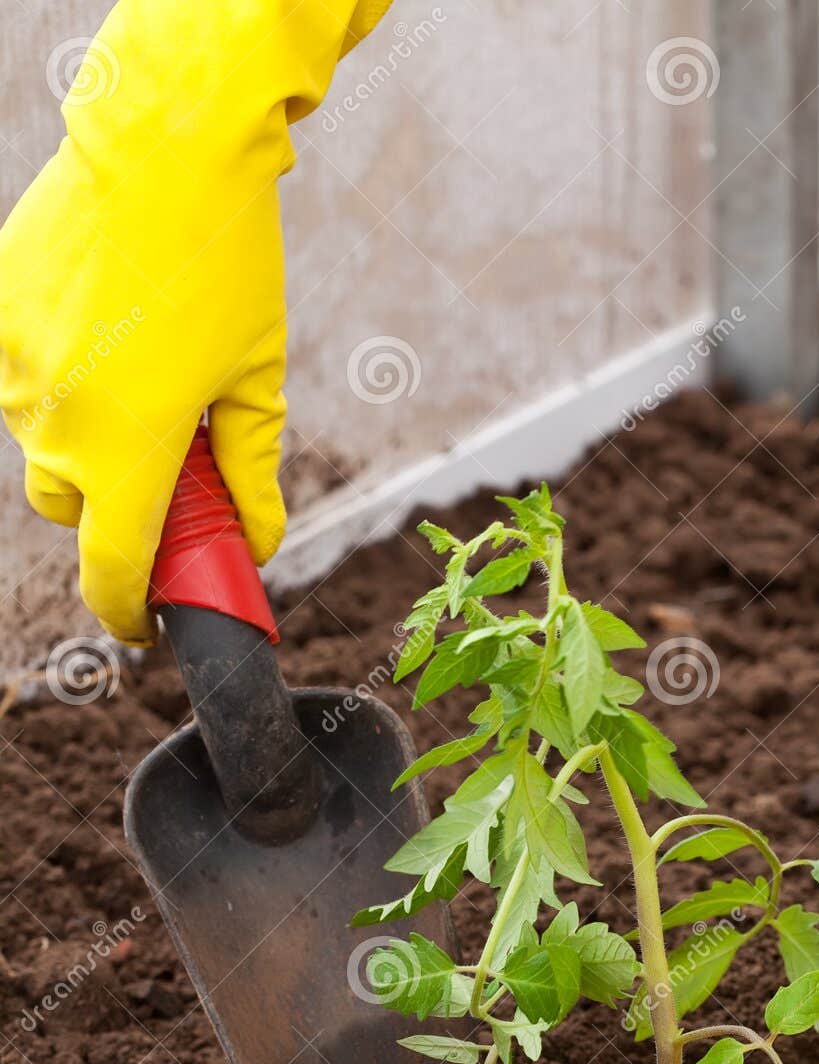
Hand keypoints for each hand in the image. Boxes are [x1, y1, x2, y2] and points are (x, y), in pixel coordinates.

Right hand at [0, 1, 391, 645]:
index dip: (126, 615)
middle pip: (70, 508)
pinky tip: (105, 326)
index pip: (112, 574)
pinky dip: (59, 378)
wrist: (164, 146)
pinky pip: (21, 380)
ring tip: (139, 368)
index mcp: (128, 455)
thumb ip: (252, 475)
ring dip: (83, 435)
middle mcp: (57, 425)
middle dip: (111, 501)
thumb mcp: (256, 381)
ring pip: (41, 443)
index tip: (144, 626)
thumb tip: (258, 544)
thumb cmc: (226, 267)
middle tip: (162, 455)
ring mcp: (15, 372)